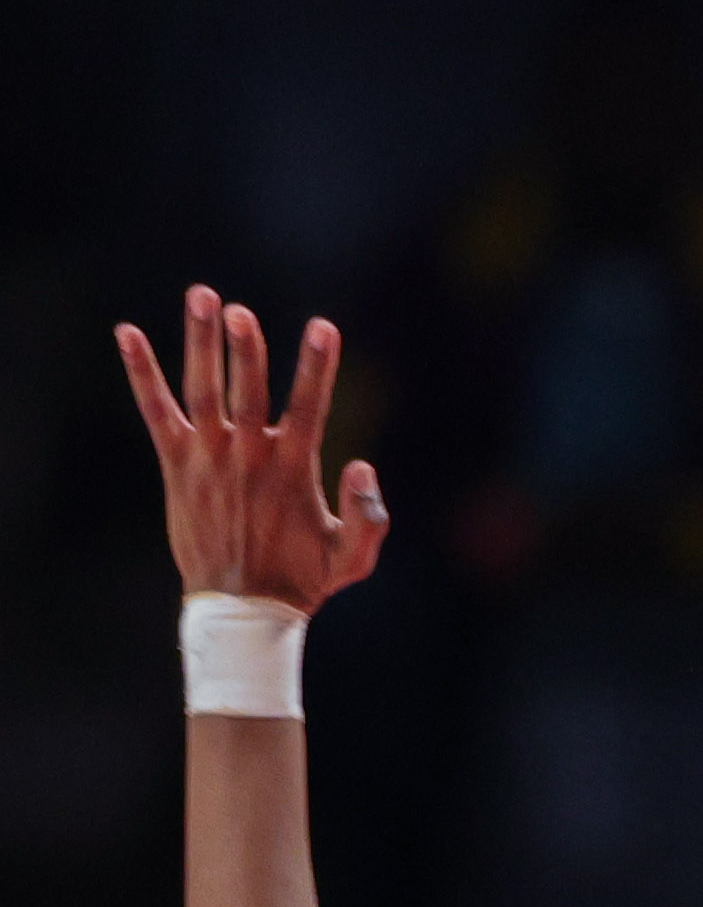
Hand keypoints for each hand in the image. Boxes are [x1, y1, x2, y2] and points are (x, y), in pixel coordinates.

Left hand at [115, 288, 389, 612]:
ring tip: (203, 296)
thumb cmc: (303, 579)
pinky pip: (156, 410)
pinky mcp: (178, 466)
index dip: (317, 366)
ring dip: (201, 343)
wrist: (241, 610)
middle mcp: (248, 458)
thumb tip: (363, 465)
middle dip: (245, 349)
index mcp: (294, 471)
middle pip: (247, 391)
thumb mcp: (353, 556)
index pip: (308, 408)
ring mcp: (209, 460)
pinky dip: (142, 372)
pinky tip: (129, 333)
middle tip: (239, 311)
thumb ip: (369, 514)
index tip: (323, 326)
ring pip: (203, 390)